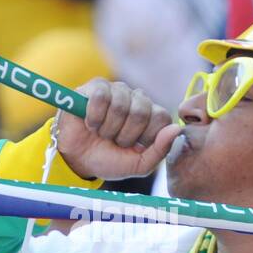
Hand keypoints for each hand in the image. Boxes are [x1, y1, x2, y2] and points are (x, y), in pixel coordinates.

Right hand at [56, 78, 181, 180]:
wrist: (77, 160)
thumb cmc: (108, 160)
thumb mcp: (138, 165)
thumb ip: (160, 151)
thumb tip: (176, 129)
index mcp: (151, 115)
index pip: (162, 117)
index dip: (146, 137)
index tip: (133, 147)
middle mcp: (137, 99)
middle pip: (141, 111)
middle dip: (125, 135)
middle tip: (114, 141)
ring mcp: (117, 90)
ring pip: (120, 105)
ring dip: (108, 128)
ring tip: (101, 133)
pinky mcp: (96, 87)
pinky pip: (101, 97)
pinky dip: (94, 116)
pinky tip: (90, 123)